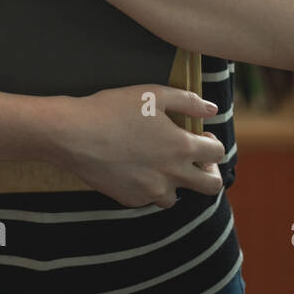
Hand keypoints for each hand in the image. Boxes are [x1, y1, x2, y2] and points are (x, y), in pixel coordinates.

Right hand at [48, 85, 224, 207]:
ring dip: (176, 182)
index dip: (213, 143)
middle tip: (196, 160)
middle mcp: (171, 174)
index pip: (218, 154)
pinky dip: (149, 186)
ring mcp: (151, 191)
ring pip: (177, 196)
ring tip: (160, 163)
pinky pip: (150, 198)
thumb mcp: (154, 94)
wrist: (75, 134)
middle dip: (210, 172)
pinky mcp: (131, 199)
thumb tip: (211, 110)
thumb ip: (188, 101)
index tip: (202, 136)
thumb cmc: (114, 109)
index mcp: (181, 147)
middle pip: (211, 186)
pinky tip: (135, 167)